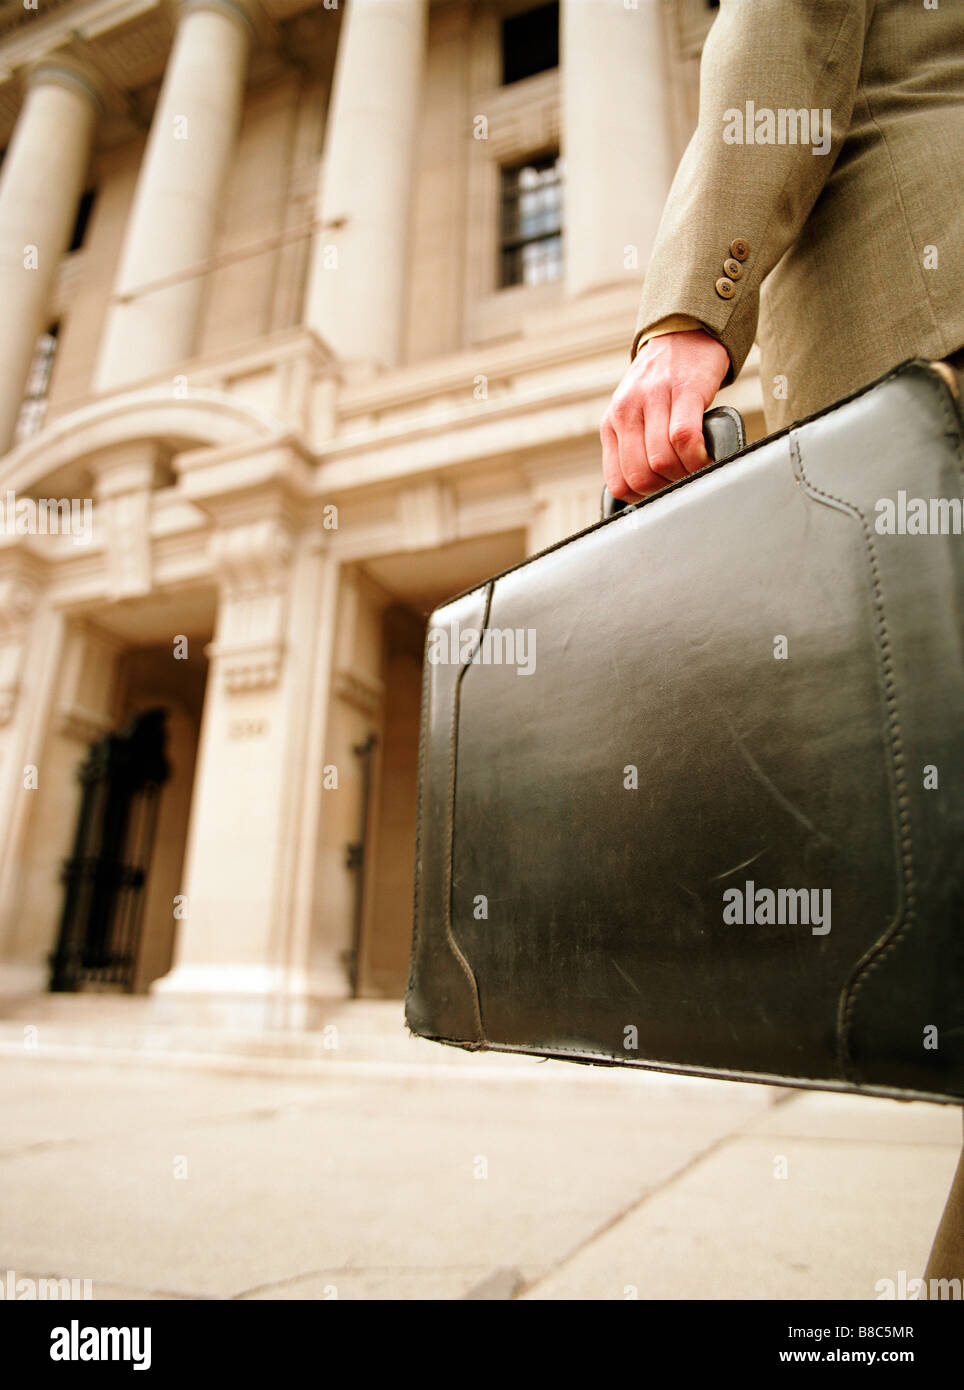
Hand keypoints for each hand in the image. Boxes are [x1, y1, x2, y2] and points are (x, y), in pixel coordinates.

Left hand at [601, 329, 730, 500]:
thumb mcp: (636, 414)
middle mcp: (626, 411)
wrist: (684, 333)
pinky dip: (697, 455)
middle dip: (666, 487)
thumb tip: (645, 489)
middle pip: (641, 475)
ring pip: (662, 460)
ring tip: (696, 465)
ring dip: (685, 473)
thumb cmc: (663, 382)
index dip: (644, 497)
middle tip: (683, 479)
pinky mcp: (683, 390)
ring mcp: (653, 399)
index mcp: (612, 423)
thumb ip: (633, 446)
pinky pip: (684, 437)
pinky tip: (705, 453)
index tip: (663, 492)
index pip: (618, 482)